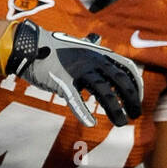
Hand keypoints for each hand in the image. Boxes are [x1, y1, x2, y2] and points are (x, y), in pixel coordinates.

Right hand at [1, 19, 141, 126]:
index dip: (136, 85)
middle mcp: (92, 60)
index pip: (127, 68)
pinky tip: (90, 123)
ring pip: (104, 92)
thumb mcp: (76, 44)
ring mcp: (77, 71)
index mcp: (98, 52)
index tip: (137, 99)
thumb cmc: (52, 47)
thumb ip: (90, 48)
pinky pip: (76, 100)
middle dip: (131, 99)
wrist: (29, 45)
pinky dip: (84, 113)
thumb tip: (99, 44)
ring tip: (120, 123)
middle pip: (120, 81)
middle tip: (135, 115)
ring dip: (115, 110)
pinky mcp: (61, 81)